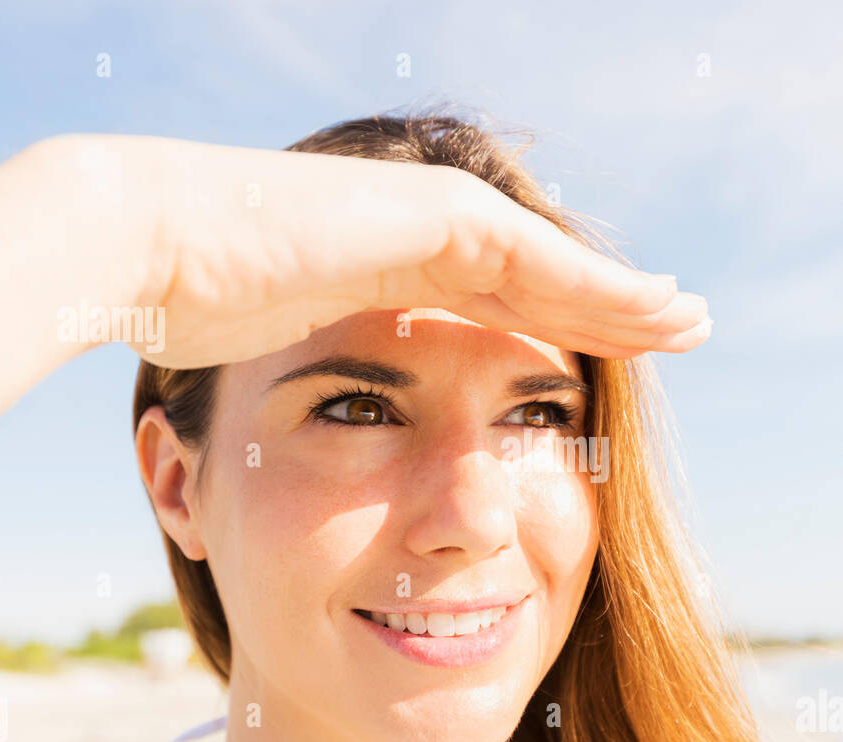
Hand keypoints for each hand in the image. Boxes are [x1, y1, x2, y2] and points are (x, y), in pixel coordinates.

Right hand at [114, 134, 708, 366]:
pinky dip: (605, 288)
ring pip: (557, 266)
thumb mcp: (279, 354)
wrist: (151, 247)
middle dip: (611, 312)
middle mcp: (425, 241)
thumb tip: (316, 423)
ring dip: (629, 297)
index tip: (597, 371)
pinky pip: (544, 260)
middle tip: (679, 333)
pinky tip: (661, 313)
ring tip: (690, 323)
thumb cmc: (195, 309)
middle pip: (542, 284)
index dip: (555, 333)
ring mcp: (434, 220)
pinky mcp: (439, 217)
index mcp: (393, 273)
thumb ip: (323, 372)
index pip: (496, 305)